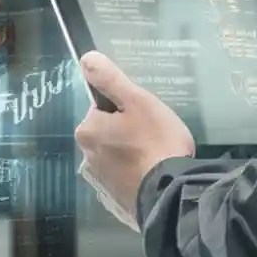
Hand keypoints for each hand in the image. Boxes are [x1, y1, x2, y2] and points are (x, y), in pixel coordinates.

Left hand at [74, 51, 194, 231]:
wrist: (170, 193)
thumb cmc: (155, 141)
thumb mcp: (137, 101)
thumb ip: (111, 79)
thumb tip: (86, 58)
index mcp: (87, 130)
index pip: (102, 108)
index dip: (125, 108)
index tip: (144, 116)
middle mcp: (86, 156)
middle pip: (108, 133)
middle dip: (126, 132)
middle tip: (154, 135)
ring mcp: (100, 181)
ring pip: (115, 156)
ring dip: (131, 154)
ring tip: (157, 155)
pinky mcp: (114, 199)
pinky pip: (123, 177)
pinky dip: (135, 174)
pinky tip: (153, 174)